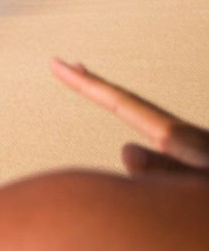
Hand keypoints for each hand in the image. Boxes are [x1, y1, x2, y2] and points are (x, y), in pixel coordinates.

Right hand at [49, 58, 208, 177]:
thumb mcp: (200, 187)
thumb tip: (126, 148)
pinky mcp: (199, 162)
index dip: (85, 83)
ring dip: (120, 106)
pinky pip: (159, 145)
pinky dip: (140, 133)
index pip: (121, 102)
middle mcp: (183, 137)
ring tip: (97, 91)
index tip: (56, 63)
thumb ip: (165, 170)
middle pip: (130, 103)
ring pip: (147, 124)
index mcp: (178, 137)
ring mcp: (193, 148)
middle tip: (70, 65)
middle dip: (97, 85)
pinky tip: (143, 148)